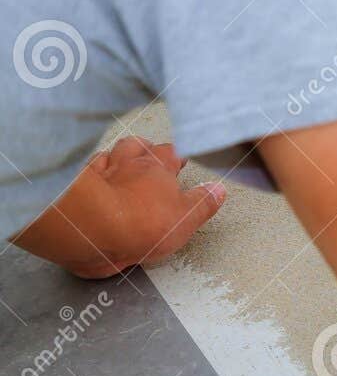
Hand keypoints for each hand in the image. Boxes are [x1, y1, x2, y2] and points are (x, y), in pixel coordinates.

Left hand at [12, 136, 225, 278]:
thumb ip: (203, 203)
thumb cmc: (140, 223)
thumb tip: (217, 191)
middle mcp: (128, 164)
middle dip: (145, 147)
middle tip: (150, 151)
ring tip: (124, 158)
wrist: (92, 229)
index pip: (171, 152)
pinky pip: (87, 169)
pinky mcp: (79, 187)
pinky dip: (94, 169)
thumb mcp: (186, 219)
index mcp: (157, 168)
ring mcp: (101, 172)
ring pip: (111, 153)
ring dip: (118, 155)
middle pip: (137, 146)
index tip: (182, 158)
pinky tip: (96, 173)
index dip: (177, 154)